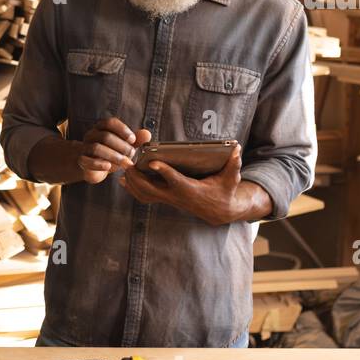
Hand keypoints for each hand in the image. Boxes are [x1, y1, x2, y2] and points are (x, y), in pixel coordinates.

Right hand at [76, 119, 150, 183]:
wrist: (92, 168)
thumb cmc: (110, 154)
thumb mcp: (124, 146)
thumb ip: (136, 140)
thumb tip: (147, 133)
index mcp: (101, 128)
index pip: (109, 122)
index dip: (122, 129)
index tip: (132, 140)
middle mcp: (91, 135)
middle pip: (105, 136)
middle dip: (121, 146)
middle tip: (131, 154)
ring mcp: (84, 147)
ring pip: (96, 147)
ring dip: (113, 155)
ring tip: (124, 162)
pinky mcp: (81, 160)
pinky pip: (86, 160)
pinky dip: (98, 163)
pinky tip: (108, 166)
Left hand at [119, 143, 250, 224]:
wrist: (219, 210)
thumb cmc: (224, 190)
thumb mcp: (232, 178)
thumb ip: (233, 164)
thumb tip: (237, 148)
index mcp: (190, 190)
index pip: (175, 180)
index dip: (164, 171)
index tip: (153, 162)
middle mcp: (176, 196)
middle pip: (151, 189)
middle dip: (137, 178)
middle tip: (127, 163)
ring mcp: (169, 199)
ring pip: (144, 194)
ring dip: (131, 183)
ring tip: (122, 169)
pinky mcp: (165, 199)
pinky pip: (144, 197)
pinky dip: (132, 189)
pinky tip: (124, 179)